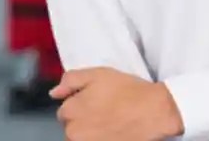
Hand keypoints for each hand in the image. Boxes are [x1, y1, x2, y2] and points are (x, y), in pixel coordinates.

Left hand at [50, 67, 183, 140]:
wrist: (154, 111)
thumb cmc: (129, 91)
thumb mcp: (100, 74)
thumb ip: (72, 79)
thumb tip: (54, 93)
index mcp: (70, 110)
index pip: (65, 110)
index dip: (82, 103)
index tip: (98, 100)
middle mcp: (73, 131)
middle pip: (72, 126)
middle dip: (84, 118)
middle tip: (107, 110)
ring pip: (81, 137)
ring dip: (91, 131)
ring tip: (112, 122)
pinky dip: (100, 137)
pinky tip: (114, 131)